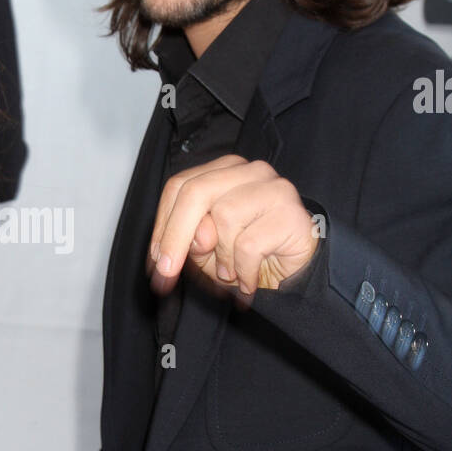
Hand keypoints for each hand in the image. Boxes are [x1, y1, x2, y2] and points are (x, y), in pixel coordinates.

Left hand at [148, 155, 318, 299]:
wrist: (296, 274)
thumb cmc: (249, 256)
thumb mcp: (207, 251)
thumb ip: (191, 239)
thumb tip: (193, 236)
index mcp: (224, 171)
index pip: (180, 186)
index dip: (162, 225)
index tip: (155, 261)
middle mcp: (250, 171)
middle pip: (196, 192)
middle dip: (175, 237)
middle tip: (168, 271)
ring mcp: (274, 187)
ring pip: (224, 217)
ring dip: (222, 257)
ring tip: (232, 272)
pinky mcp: (291, 213)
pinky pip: (249, 244)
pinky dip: (244, 271)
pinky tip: (249, 279)